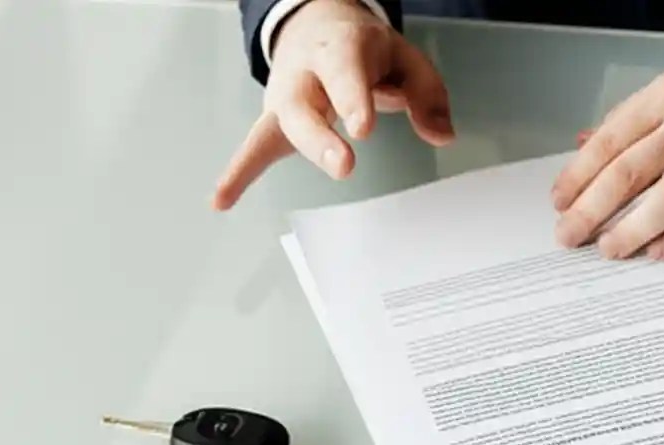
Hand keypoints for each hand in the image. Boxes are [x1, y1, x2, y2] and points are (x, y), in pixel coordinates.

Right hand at [213, 0, 453, 210]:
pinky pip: (255, 145)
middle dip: (319, 138)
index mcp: (341, 49)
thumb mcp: (405, 59)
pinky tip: (222, 200)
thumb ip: (426, 95)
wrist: (317, 25)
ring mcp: (287, 96)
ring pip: (282, 123)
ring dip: (285, 160)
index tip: (362, 128)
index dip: (353, 99)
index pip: (345, 73)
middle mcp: (306, 72)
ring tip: (276, 185)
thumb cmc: (365, 51)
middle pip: (304, 104)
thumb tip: (442, 136)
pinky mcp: (276, 120)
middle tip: (343, 166)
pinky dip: (239, 171)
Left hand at [550, 36, 663, 259]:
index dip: (579, 176)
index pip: (611, 141)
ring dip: (633, 229)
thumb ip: (633, 116)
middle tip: (570, 236)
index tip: (560, 201)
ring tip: (610, 249)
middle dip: (592, 210)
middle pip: (630, 174)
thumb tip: (586, 144)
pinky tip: (660, 252)